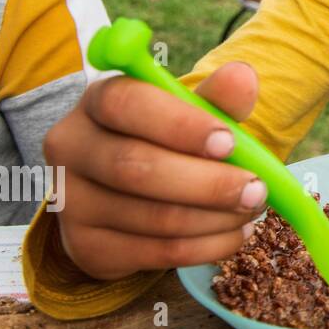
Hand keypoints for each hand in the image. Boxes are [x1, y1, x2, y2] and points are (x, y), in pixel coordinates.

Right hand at [42, 62, 267, 280]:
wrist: (132, 192)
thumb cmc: (170, 140)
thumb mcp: (193, 113)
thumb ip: (218, 98)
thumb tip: (243, 77)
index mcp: (98, 100)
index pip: (127, 105)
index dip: (180, 125)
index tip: (228, 142)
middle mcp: (72, 147)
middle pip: (136, 167)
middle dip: (208, 182)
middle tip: (257, 189)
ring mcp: (71, 202)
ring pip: (153, 217)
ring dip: (216, 218)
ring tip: (252, 209)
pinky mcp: (86, 247)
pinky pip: (156, 252)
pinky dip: (206, 246)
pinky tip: (235, 233)